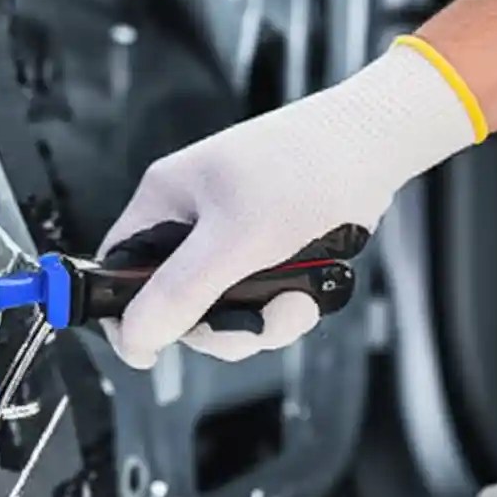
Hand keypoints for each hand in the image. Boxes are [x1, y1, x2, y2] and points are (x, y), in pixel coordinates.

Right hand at [97, 43, 475, 367]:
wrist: (378, 143)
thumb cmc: (307, 167)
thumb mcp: (238, 239)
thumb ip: (183, 291)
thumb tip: (134, 337)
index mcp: (164, 202)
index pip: (117, 269)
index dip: (126, 315)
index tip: (150, 352)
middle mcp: (191, 222)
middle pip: (176, 305)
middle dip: (221, 325)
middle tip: (253, 322)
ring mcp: (230, 239)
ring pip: (225, 312)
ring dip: (264, 321)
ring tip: (296, 300)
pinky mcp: (268, 251)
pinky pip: (261, 303)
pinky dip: (288, 307)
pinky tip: (312, 289)